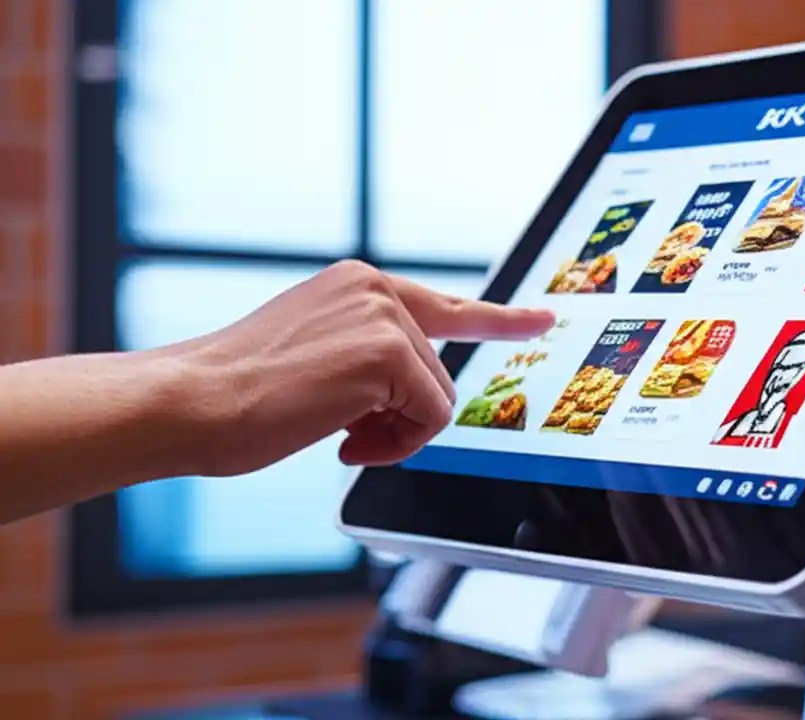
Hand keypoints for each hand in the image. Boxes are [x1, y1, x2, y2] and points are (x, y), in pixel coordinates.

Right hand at [176, 260, 553, 474]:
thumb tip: (420, 390)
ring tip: (336, 433)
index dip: (500, 320)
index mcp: (358, 284)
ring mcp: (384, 315)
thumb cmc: (240, 394)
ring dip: (394, 434)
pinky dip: (395, 444)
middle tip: (345, 432)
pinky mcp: (388, 351)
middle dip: (400, 418)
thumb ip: (372, 356)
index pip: (445, 306)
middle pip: (437, 374)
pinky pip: (431, 417)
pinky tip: (344, 440)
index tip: (542, 320)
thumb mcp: (317, 356)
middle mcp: (375, 287)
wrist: (191, 402)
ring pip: (437, 399)